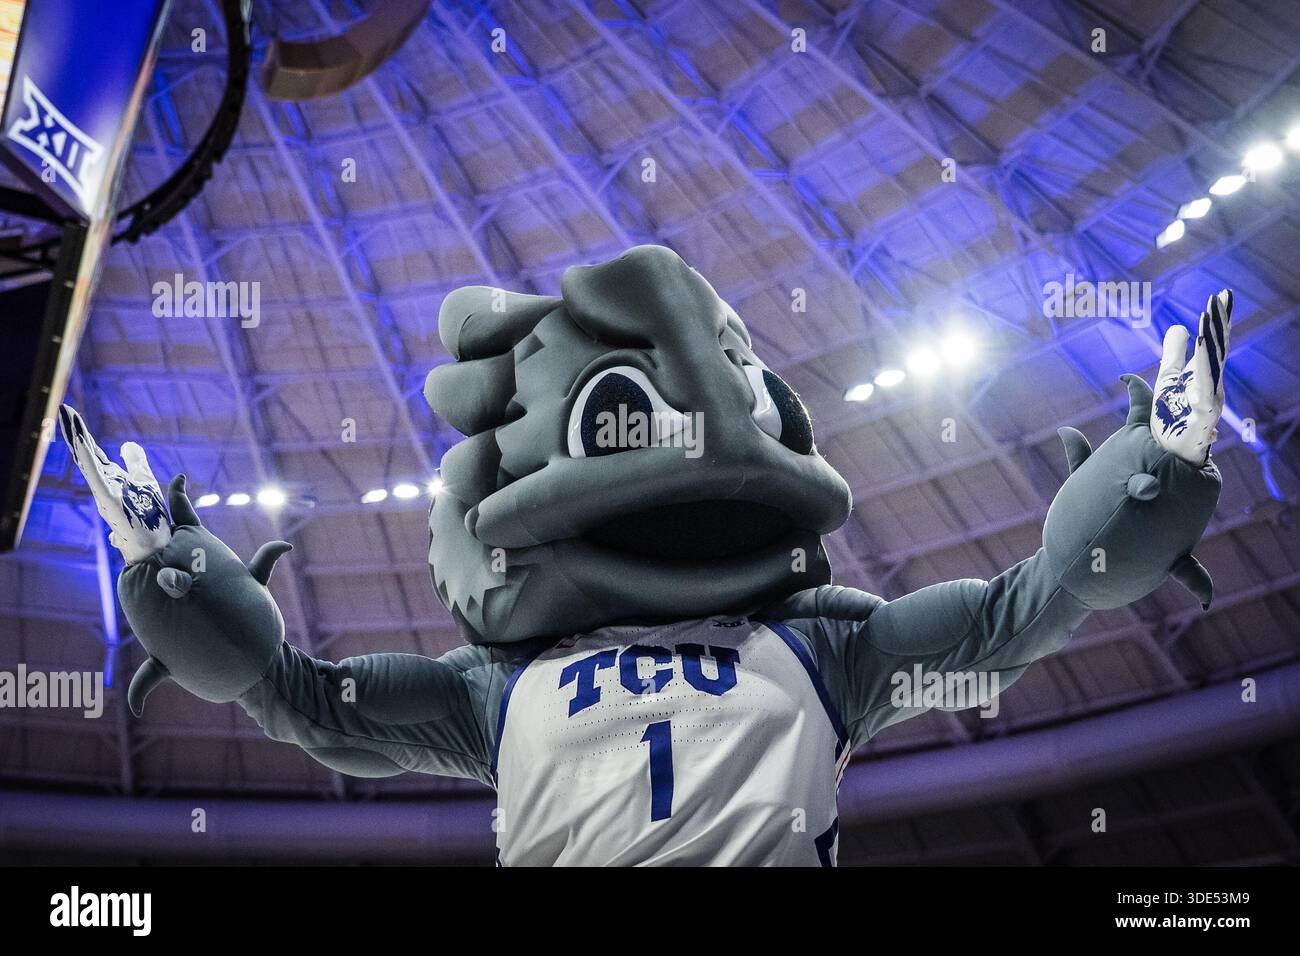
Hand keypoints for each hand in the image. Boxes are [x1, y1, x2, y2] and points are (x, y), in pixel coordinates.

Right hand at [58, 404, 171, 562]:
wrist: (159, 548)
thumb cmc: (152, 520)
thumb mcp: (146, 481)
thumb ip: (137, 463)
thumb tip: (128, 444)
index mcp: (111, 481)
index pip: (94, 453)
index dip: (84, 434)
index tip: (73, 415)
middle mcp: (104, 487)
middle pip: (86, 455)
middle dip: (76, 431)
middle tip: (65, 409)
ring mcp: (105, 495)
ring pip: (87, 463)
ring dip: (79, 440)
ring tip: (69, 419)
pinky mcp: (110, 503)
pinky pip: (97, 479)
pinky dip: (89, 460)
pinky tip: (82, 443)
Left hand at [1152, 290, 1231, 465]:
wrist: (1167, 456)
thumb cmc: (1171, 420)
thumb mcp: (1167, 379)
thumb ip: (1173, 354)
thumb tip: (1176, 326)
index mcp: (1202, 375)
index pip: (1212, 343)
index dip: (1216, 320)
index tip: (1220, 295)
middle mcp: (1210, 386)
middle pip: (1217, 350)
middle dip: (1219, 324)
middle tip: (1221, 296)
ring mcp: (1209, 402)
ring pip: (1213, 367)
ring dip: (1212, 342)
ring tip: (1209, 317)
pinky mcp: (1204, 420)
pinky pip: (1205, 393)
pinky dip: (1204, 374)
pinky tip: (1203, 354)